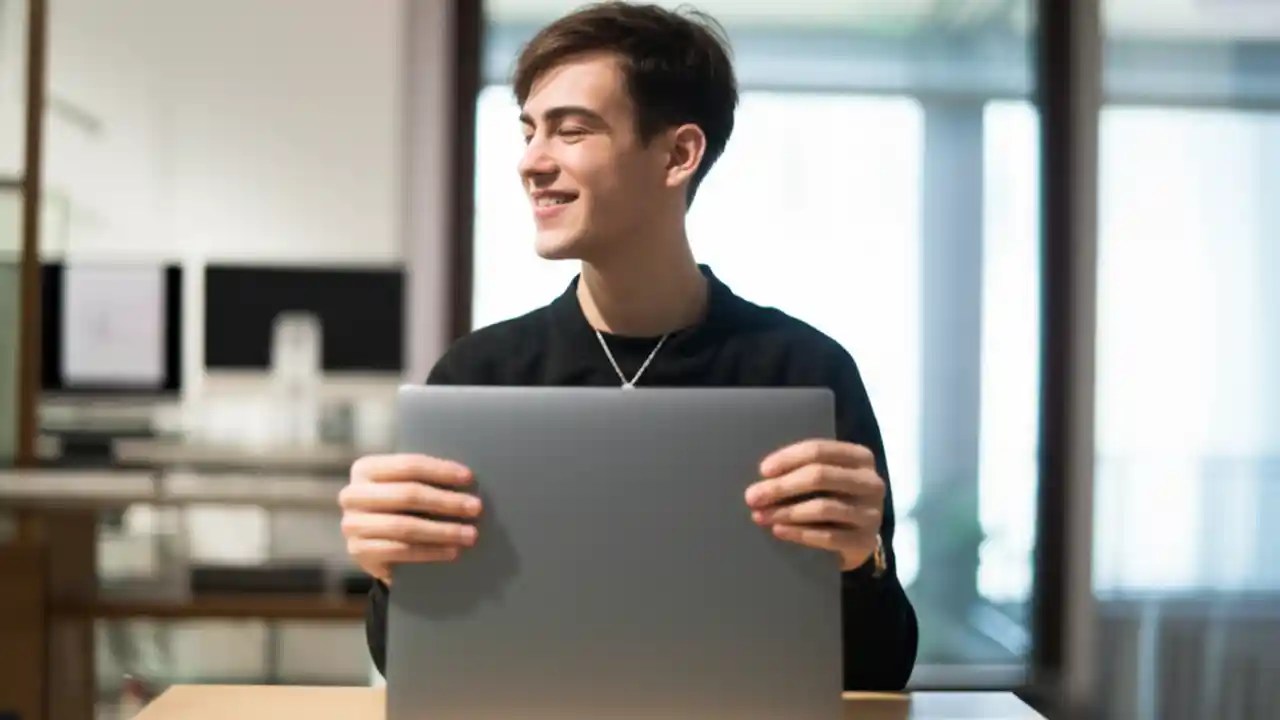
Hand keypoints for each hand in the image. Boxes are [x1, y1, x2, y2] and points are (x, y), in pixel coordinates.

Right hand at [338, 453, 481, 584]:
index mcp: (365, 468)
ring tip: (470, 534)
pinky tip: (452, 551)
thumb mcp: (406, 486)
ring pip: (405, 526)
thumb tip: (467, 479)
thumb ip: (425, 479)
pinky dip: (431, 551)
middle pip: (407, 495)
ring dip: (443, 530)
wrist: (378, 547)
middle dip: (446, 501)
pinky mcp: (358, 551)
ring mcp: (352, 525)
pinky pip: (401, 550)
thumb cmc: (401, 508)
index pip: (407, 465)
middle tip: (475, 508)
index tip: (468, 478)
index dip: (440, 470)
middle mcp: (353, 494)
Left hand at [745, 439, 884, 570]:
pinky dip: (799, 533)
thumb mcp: (826, 477)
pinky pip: (827, 536)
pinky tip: (778, 530)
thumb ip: (802, 470)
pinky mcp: (865, 541)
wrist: (859, 536)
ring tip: (760, 516)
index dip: (788, 459)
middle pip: (820, 477)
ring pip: (823, 507)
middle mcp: (871, 482)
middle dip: (781, 486)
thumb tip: (763, 478)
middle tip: (752, 497)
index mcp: (860, 457)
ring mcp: (871, 513)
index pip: (819, 450)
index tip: (763, 471)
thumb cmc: (834, 497)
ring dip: (786, 511)